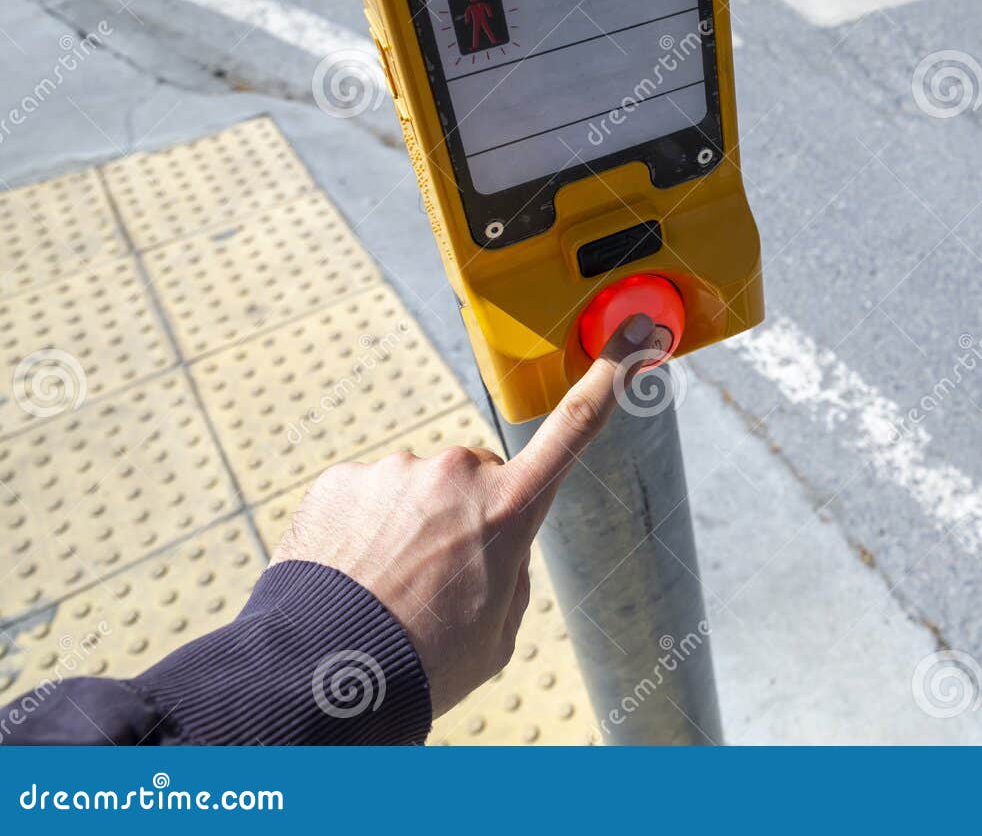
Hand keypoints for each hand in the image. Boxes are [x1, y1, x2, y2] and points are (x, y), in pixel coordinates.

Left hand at [271, 313, 657, 715]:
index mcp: (509, 510)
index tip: (636, 330)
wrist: (322, 674)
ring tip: (387, 588)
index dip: (612, 374)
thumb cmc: (423, 662)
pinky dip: (362, 531)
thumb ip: (509, 572)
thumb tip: (492, 546)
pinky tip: (352, 577)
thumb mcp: (498, 631)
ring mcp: (396, 472)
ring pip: (417, 492)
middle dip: (466, 516)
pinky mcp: (343, 480)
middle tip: (437, 581)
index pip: (576, 428)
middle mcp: (457, 474)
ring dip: (408, 529)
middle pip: (476, 480)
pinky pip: (366, 498)